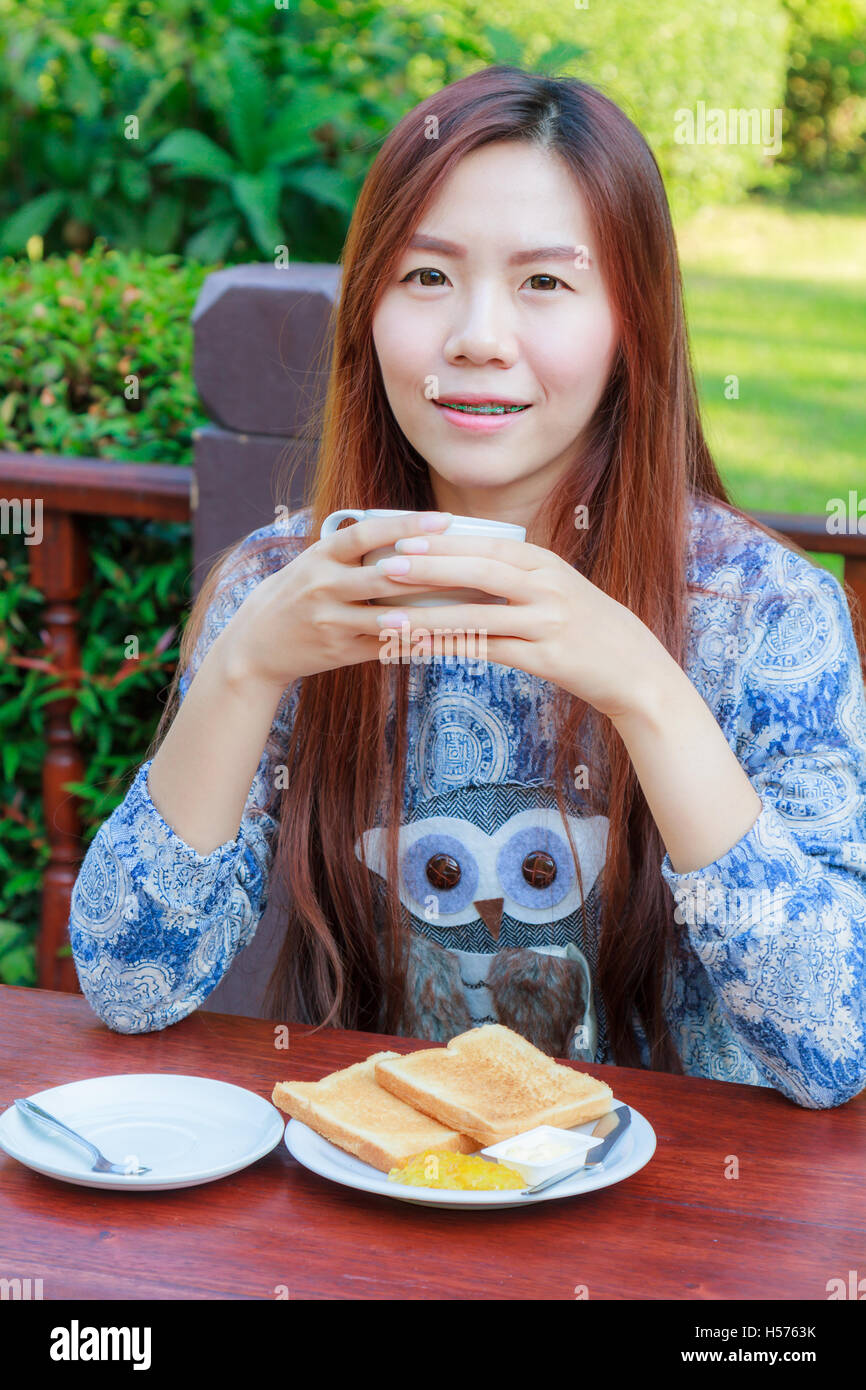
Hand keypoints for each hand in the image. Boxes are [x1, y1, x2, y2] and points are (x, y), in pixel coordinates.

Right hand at [221, 511, 454, 687]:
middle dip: (432, 573)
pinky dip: (417, 643)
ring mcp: (331, 623)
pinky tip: (448, 639)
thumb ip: (354, 546)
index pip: (366, 533)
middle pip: (384, 577)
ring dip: (432, 613)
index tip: (445, 519)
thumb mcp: (315, 560)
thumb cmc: (297, 591)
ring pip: (390, 617)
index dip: (405, 525)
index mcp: (319, 556)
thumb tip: (409, 526)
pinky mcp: (340, 652)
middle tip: (476, 566)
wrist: (255, 644)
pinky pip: (386, 647)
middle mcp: (323, 587)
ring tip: (471, 606)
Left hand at [373, 531, 672, 722]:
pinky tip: (421, 650)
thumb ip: (516, 574)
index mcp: (546, 563)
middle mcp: (547, 587)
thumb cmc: (587, 627)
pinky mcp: (545, 659)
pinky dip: (450, 649)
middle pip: (479, 572)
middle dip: (429, 568)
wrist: (634, 669)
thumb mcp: (557, 588)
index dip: (444, 542)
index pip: (487, 544)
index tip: (403, 537)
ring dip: (428, 615)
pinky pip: (487, 651)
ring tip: (389, 616)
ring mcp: (547, 623)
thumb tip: (459, 564)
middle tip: (385, 567)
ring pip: (477, 615)